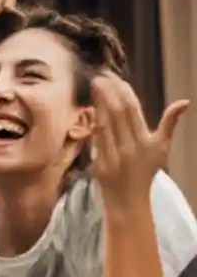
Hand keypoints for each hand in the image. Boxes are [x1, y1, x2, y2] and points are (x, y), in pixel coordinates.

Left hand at [90, 71, 188, 205]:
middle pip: (116, 114)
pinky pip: (95, 139)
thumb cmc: (146, 170)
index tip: (116, 79)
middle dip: (108, 93)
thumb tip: (184, 102)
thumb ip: (170, 123)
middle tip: (100, 77)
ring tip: (95, 87)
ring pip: (103, 124)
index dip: (124, 93)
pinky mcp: (98, 163)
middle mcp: (130, 148)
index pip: (133, 111)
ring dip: (98, 103)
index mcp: (145, 142)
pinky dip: (93, 123)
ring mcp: (113, 156)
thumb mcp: (162, 147)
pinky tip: (90, 109)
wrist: (128, 199)